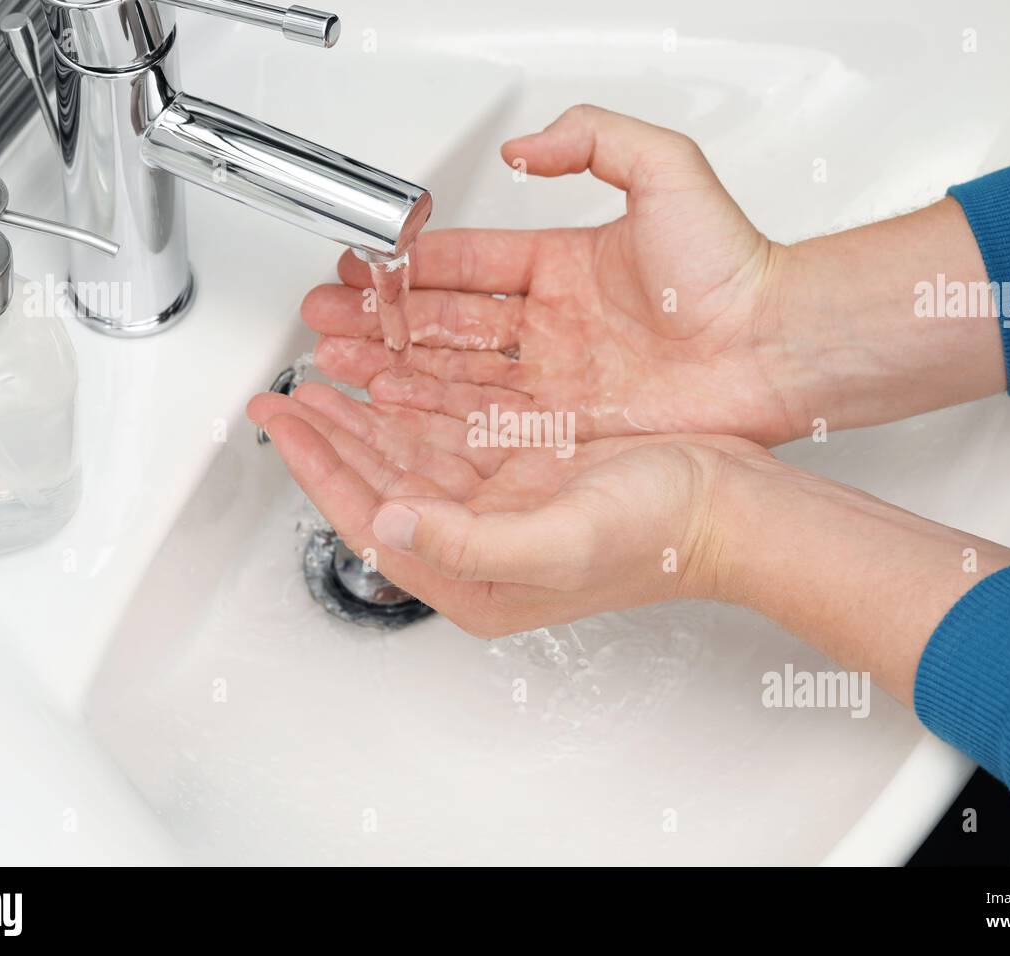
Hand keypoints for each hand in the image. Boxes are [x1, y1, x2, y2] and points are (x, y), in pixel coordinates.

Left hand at [247, 384, 770, 635]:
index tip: (282, 422)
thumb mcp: (558, 544)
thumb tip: (386, 519)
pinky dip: (415, 404)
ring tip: (326, 379)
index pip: (369, 519)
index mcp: (474, 576)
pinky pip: (449, 431)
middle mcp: (478, 541)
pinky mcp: (525, 467)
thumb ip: (463, 540)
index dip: (319, 467)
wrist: (727, 504)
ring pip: (408, 452)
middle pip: (380, 483)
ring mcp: (500, 502)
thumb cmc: (662, 534)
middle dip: (331, 436)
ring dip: (366, 415)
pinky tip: (393, 379)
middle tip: (287, 394)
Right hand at [300, 105, 799, 444]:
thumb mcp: (665, 167)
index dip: (413, 264)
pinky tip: (393, 402)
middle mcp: (555, 323)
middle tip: (331, 316)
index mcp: (565, 264)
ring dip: (395, 365)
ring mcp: (559, 376)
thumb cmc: (733, 266)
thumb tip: (522, 151)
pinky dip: (436, 410)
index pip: (469, 261)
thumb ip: (591, 138)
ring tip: (341, 359)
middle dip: (384, 319)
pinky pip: (487, 415)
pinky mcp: (569, 422)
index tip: (368, 262)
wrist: (774, 346)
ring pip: (456, 370)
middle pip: (448, 321)